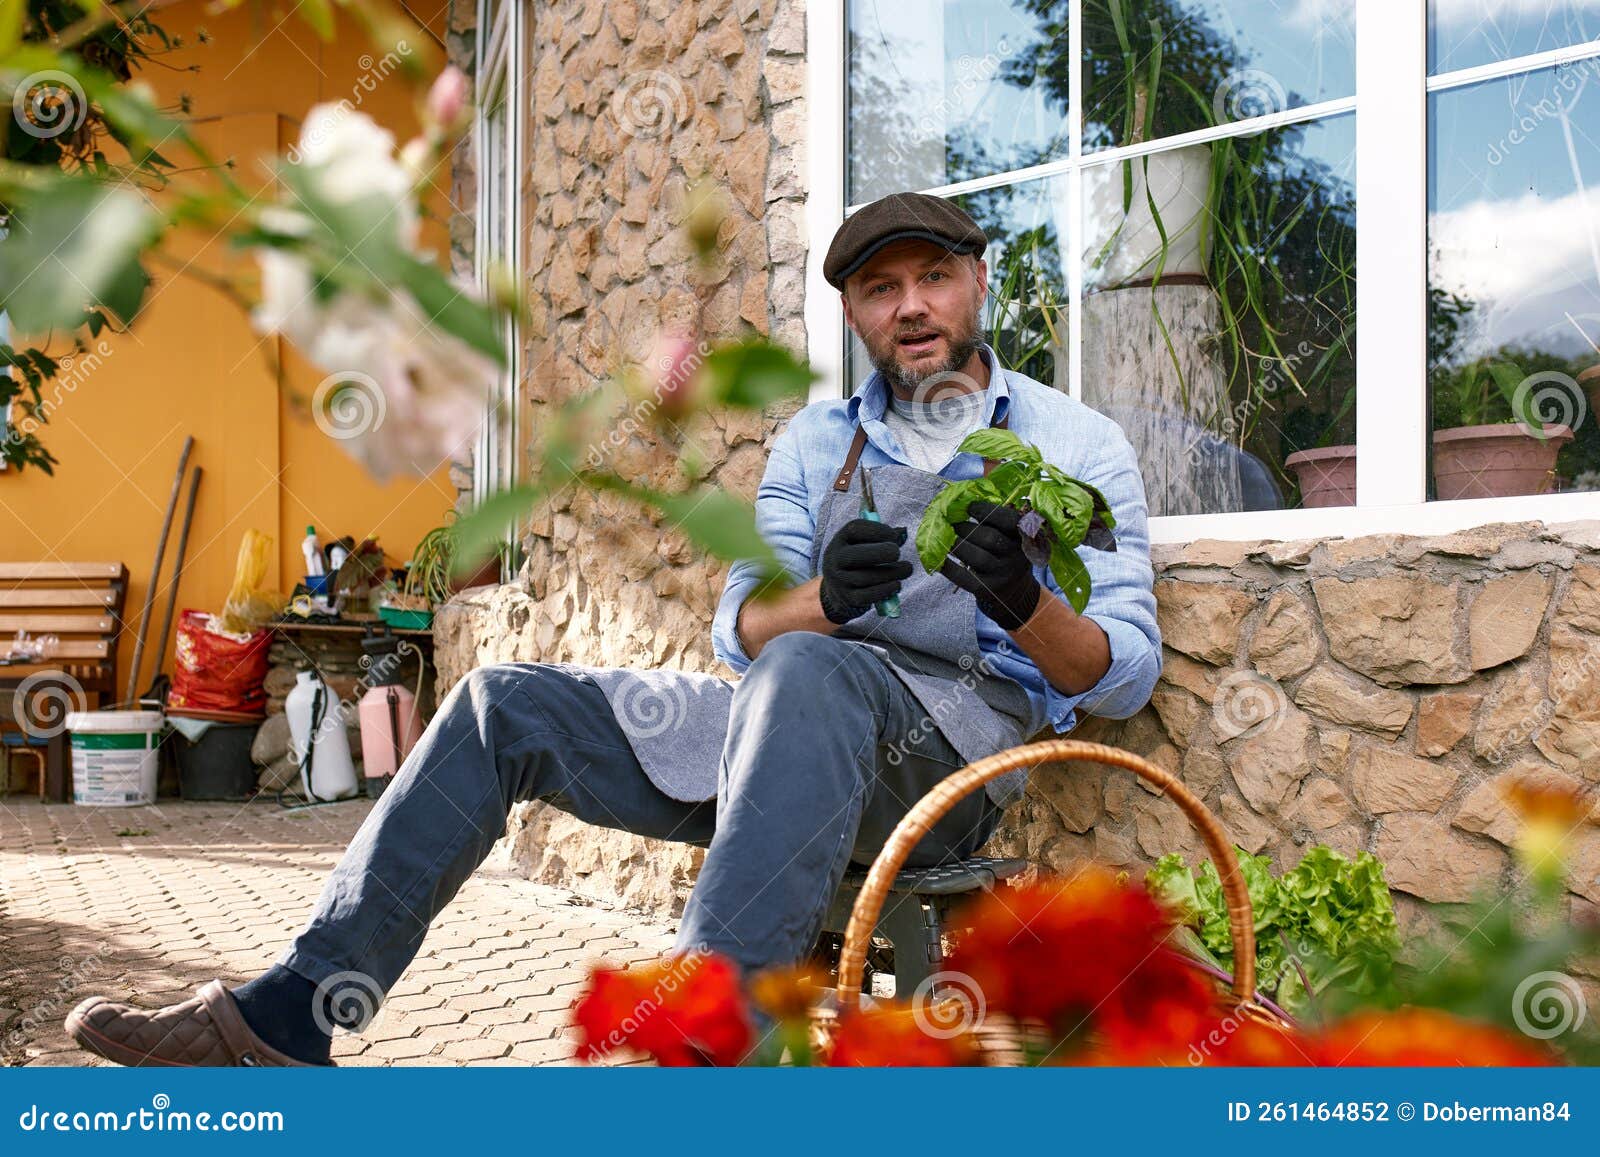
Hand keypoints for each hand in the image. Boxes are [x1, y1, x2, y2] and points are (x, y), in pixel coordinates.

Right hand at [818, 518, 911, 624]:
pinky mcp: (847, 598)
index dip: (877, 530)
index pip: (854, 529)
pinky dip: (886, 590)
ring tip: (907, 569)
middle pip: (857, 554)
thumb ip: (882, 536)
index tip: (894, 536)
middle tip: (897, 553)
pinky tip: (897, 584)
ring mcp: (839, 580)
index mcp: (840, 539)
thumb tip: (904, 532)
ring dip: (892, 573)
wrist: (837, 591)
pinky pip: (868, 595)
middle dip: (882, 552)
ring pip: (866, 577)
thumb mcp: (863, 544)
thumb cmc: (858, 561)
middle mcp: (835, 559)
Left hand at [939, 500, 1040, 629]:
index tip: (968, 506)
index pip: (1008, 520)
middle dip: (965, 528)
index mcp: (1024, 536)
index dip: (987, 511)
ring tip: (943, 536)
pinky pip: (965, 578)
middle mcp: (1017, 556)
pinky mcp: (988, 589)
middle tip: (949, 522)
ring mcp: (1003, 574)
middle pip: (990, 538)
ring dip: (956, 544)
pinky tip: (937, 559)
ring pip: (977, 557)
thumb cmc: (1005, 552)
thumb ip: (994, 519)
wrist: (1014, 590)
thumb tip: (962, 499)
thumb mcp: (1009, 535)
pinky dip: (949, 568)